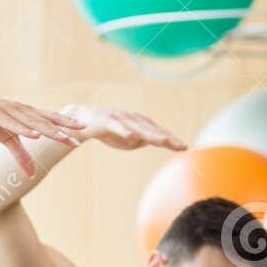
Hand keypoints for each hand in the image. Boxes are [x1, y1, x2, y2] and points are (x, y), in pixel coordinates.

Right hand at [0, 89, 83, 174]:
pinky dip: (24, 129)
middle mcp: (20, 110)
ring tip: (62, 136)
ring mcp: (8, 110)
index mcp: (25, 115)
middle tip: (81, 130)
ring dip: (48, 129)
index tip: (82, 130)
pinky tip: (35, 134)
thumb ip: (21, 156)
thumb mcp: (5, 140)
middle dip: (63, 126)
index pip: (48, 120)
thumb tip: (33, 174)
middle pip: (45, 120)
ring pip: (31, 122)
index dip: (65, 124)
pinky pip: (12, 124)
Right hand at [62, 104, 186, 152]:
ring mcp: (120, 119)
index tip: (184, 147)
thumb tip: (150, 142)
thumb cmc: (107, 130)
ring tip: (165, 141)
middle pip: (152, 130)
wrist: (82, 120)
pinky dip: (124, 131)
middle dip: (167, 137)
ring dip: (152, 134)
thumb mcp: (126, 140)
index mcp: (138, 123)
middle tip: (182, 146)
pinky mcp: (106, 121)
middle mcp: (132, 119)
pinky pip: (116, 127)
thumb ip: (139, 141)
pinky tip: (133, 136)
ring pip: (138, 128)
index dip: (171, 139)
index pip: (158, 132)